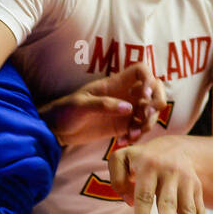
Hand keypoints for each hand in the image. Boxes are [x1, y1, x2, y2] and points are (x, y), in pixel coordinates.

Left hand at [38, 62, 166, 147]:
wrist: (56, 130)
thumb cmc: (65, 110)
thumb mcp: (81, 105)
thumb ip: (104, 105)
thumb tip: (128, 109)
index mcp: (115, 83)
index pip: (141, 70)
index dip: (149, 79)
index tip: (144, 94)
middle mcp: (124, 95)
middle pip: (153, 90)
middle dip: (156, 102)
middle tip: (146, 116)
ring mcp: (125, 111)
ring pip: (149, 112)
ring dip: (147, 123)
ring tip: (132, 136)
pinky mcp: (122, 127)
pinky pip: (139, 129)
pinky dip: (137, 136)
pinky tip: (123, 143)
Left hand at [108, 136, 211, 213]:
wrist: (173, 147)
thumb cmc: (140, 159)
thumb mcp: (122, 158)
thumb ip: (117, 178)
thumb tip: (130, 203)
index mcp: (148, 166)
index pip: (143, 194)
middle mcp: (169, 172)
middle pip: (169, 200)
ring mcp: (186, 180)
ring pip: (189, 207)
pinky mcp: (196, 188)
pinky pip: (200, 209)